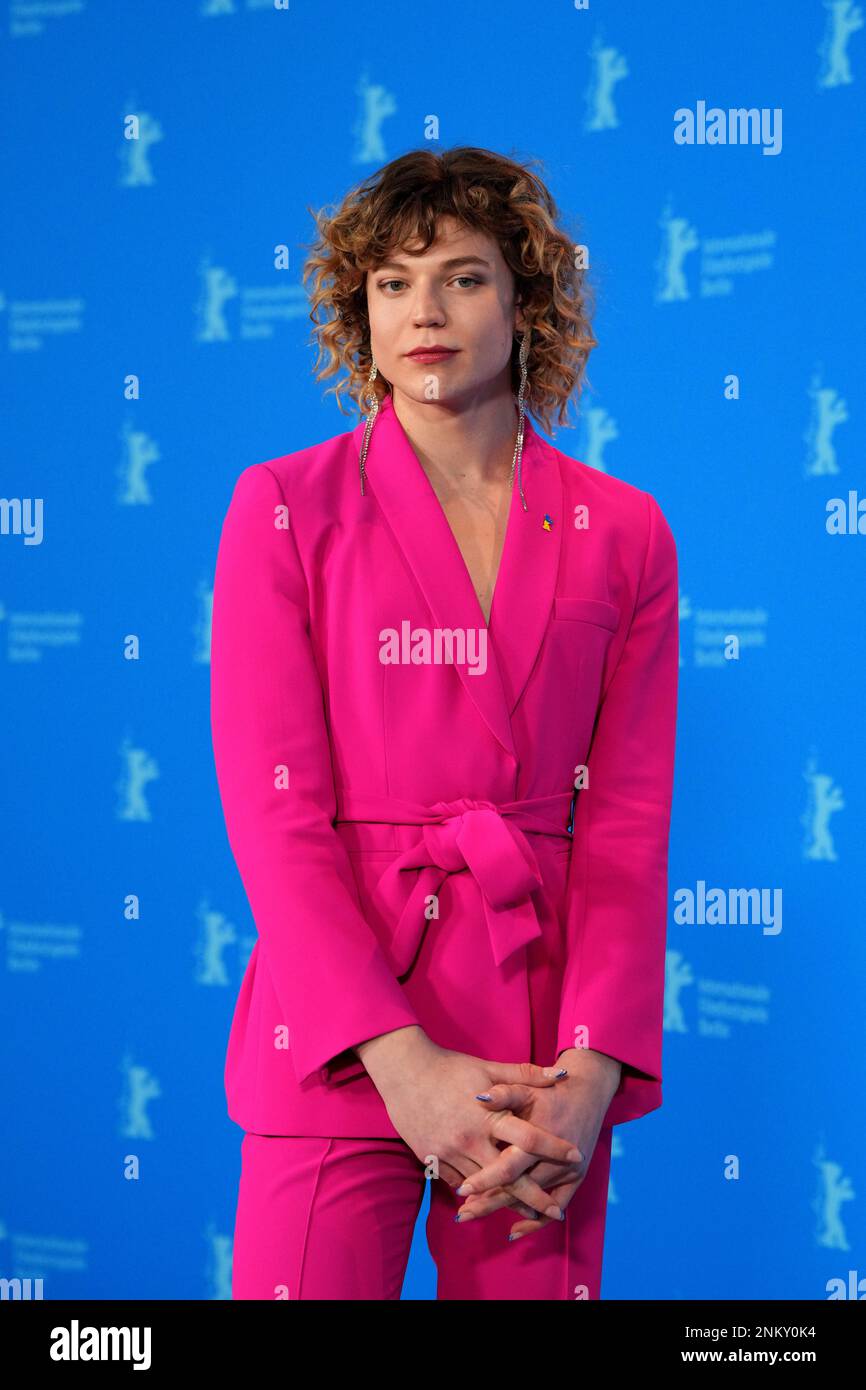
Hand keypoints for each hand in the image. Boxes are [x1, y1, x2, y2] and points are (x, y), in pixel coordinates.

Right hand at [357, 1027, 581, 1216]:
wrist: (404, 1072)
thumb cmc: (450, 1068)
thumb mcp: (488, 1068)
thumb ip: (525, 1075)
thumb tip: (560, 1074)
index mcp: (488, 1115)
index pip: (529, 1136)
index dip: (554, 1148)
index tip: (575, 1157)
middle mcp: (470, 1139)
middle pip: (509, 1175)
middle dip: (535, 1197)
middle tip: (557, 1213)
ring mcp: (449, 1152)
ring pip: (484, 1186)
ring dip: (507, 1201)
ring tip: (529, 1214)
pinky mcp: (432, 1159)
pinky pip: (458, 1184)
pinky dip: (476, 1194)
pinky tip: (490, 1202)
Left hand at [453, 1048, 621, 1237]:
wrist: (587, 1092)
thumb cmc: (550, 1090)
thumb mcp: (527, 1087)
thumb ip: (504, 1093)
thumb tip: (479, 1098)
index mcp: (540, 1137)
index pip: (508, 1166)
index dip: (485, 1179)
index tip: (461, 1190)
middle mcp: (555, 1160)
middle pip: (517, 1189)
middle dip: (488, 1203)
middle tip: (461, 1215)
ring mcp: (568, 1172)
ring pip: (532, 1199)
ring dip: (504, 1209)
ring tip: (475, 1215)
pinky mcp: (576, 1178)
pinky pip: (556, 1207)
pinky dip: (535, 1221)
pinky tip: (513, 1231)